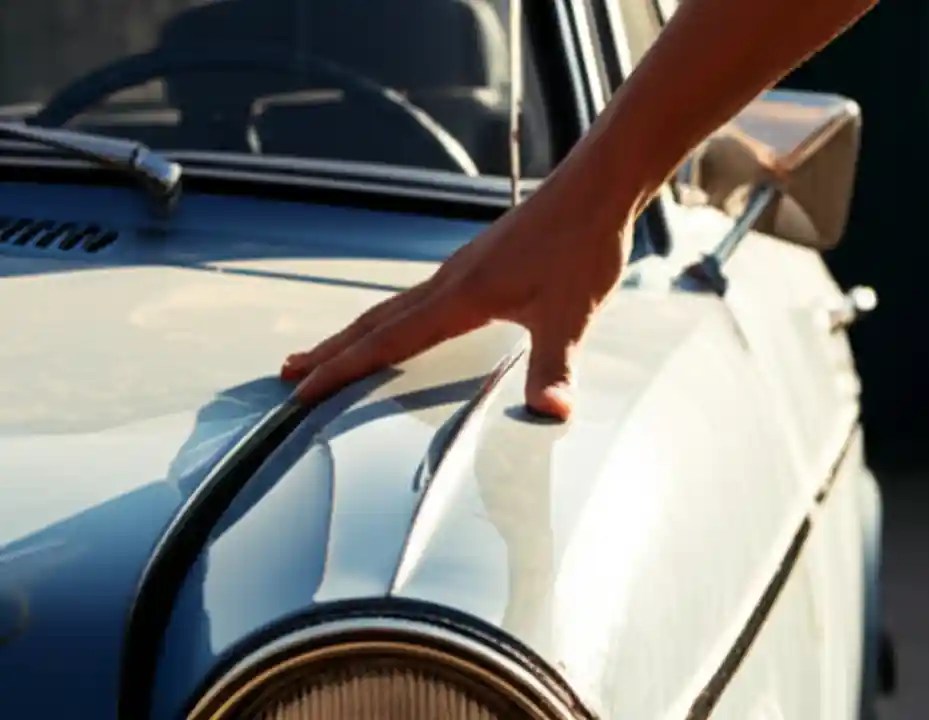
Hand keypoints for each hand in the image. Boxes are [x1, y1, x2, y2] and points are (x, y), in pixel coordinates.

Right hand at [281, 169, 634, 419]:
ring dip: (355, 333)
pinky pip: (417, 298)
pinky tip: (400, 325)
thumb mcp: (571, 314)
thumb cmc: (583, 245)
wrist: (597, 188)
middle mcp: (449, 281)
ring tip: (326, 352)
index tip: (301, 392)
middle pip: (375, 321)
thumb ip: (554, 366)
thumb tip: (551, 413)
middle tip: (289, 375)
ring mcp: (460, 269)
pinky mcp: (478, 264)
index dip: (342, 369)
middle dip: (331, 352)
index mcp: (460, 296)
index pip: (386, 340)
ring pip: (392, 307)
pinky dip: (390, 318)